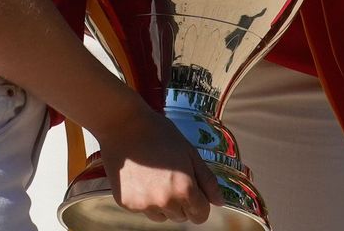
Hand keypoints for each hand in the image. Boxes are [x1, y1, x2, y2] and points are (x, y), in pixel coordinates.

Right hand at [100, 106, 218, 222]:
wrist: (123, 125)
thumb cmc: (160, 134)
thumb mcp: (190, 153)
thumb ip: (207, 180)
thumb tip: (220, 202)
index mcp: (184, 189)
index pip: (200, 215)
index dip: (201, 203)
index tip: (195, 190)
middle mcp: (165, 202)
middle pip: (181, 217)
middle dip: (182, 203)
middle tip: (173, 177)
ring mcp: (144, 205)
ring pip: (162, 216)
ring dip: (163, 204)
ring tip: (156, 178)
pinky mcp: (126, 204)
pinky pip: (143, 210)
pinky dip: (145, 199)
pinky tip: (142, 178)